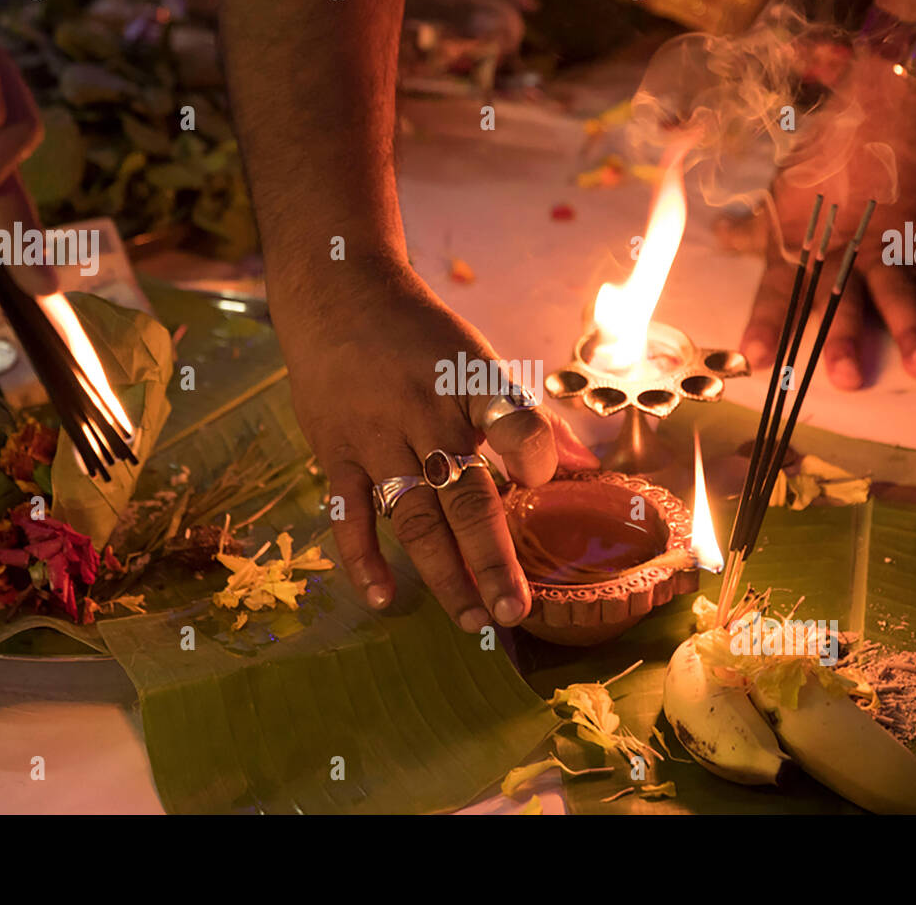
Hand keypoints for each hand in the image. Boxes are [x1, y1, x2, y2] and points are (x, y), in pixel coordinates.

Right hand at [275, 265, 597, 631]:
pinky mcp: (337, 452)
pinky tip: (385, 598)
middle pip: (464, 495)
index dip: (532, 452)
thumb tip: (578, 467)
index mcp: (471, 382)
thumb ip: (524, 418)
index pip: (511, 418)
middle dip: (493, 559)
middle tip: (515, 612)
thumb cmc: (422, 336)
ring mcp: (378, 437)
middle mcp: (426, 413)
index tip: (542, 483)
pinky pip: (350, 513)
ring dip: (445, 574)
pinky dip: (363, 559)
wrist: (339, 295)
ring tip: (474, 619)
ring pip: (414, 517)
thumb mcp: (479, 358)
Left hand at [739, 55, 915, 389]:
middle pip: (843, 300)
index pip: (778, 290)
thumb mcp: (783, 190)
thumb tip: (721, 235)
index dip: (767, 323)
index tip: (755, 358)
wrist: (890, 104)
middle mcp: (844, 252)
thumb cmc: (828, 149)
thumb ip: (756, 227)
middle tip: (847, 379)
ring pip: (900, 292)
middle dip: (844, 339)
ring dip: (912, 329)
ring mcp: (890, 246)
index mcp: (803, 243)